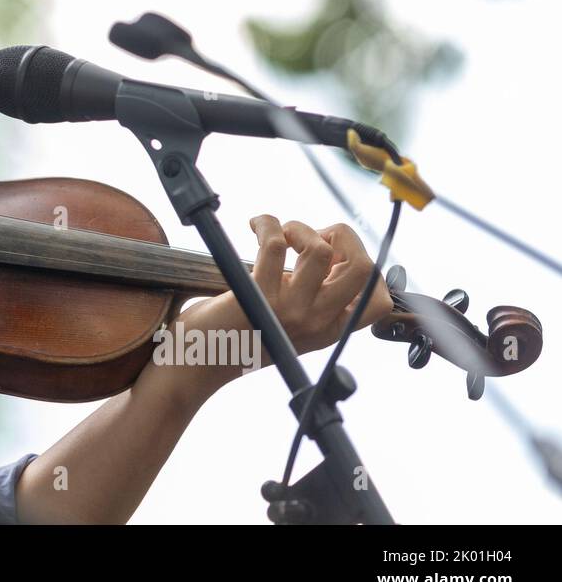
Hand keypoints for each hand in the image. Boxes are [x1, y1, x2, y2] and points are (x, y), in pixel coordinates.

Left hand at [248, 214, 394, 355]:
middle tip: (313, 236)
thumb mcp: (293, 321)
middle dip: (343, 235)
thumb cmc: (242, 332)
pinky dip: (267, 223)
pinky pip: (274, 245)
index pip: (379, 303)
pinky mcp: (258, 296)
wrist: (201, 359)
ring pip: (320, 250)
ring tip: (282, 234)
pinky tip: (257, 225)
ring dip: (300, 228)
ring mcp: (290, 311)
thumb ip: (316, 295)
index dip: (367, 267)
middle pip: (363, 268)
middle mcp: (318, 322)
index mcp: (331, 329)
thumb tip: (330, 248)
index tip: (337, 255)